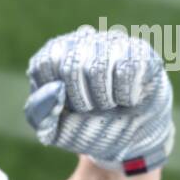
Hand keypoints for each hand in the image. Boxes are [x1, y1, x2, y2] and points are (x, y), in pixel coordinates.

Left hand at [23, 24, 174, 174]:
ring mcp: (111, 41)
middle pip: (72, 68)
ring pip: (100, 68)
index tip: (66, 106)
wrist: (128, 138)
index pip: (45, 65)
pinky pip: (129, 69)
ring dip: (104, 101)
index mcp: (52, 55)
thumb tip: (56, 87)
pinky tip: (127, 99)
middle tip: (91, 109)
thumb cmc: (85, 126)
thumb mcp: (53, 129)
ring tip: (109, 104)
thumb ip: (40, 112)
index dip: (57, 95)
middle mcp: (80, 41)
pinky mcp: (139, 50)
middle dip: (81, 102)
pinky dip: (126, 96)